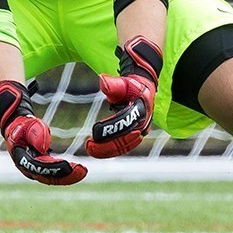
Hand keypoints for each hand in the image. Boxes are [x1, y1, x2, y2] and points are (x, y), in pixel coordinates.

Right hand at [0, 80, 86, 185]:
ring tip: (83, 170)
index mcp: (21, 158)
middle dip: (65, 176)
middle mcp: (28, 168)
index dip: (54, 168)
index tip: (69, 165)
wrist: (18, 126)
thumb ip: (34, 133)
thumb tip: (43, 146)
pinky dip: (66, 172)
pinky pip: (55, 173)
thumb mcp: (27, 124)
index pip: (39, 167)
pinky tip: (78, 169)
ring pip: (52, 178)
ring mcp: (35, 170)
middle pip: (47, 176)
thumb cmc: (22, 124)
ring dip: (68, 176)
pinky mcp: (42, 167)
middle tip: (82, 170)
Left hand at [86, 36, 163, 158]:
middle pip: (125, 140)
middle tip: (89, 147)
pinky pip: (124, 146)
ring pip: (124, 146)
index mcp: (141, 111)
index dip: (109, 129)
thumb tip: (102, 81)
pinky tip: (98, 150)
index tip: (94, 132)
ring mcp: (140, 132)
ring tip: (91, 149)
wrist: (143, 89)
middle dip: (107, 146)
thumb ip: (113, 84)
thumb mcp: (124, 83)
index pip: (124, 123)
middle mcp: (143, 124)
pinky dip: (111, 150)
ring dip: (108, 150)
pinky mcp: (135, 136)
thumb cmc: (132, 85)